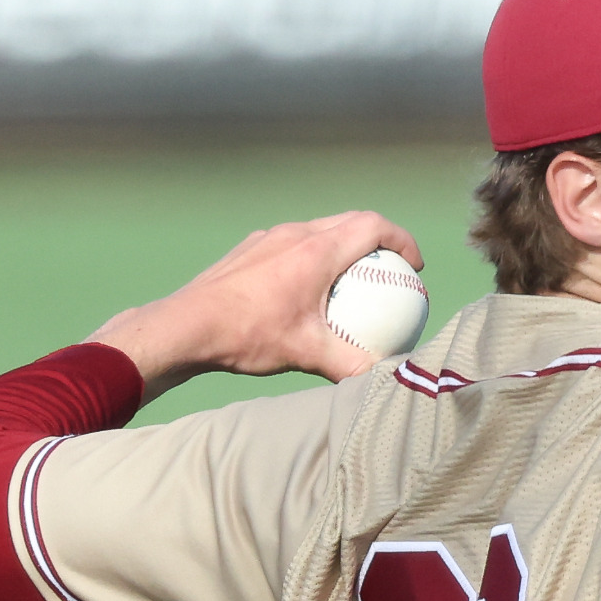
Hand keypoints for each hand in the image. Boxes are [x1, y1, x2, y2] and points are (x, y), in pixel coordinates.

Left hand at [87, 211, 425, 404]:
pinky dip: (314, 256)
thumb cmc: (247, 336)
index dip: (403, 240)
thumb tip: (385, 380)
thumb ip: (352, 366)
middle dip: (380, 238)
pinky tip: (308, 290)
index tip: (414, 265)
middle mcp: (295, 234)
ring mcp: (269, 238)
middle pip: (350, 221)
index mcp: (317, 251)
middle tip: (393, 267)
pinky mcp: (250, 248)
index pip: (373, 226)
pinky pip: (294, 242)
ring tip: (354, 277)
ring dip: (345, 245)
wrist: (186, 326)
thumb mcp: (307, 355)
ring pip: (321, 228)